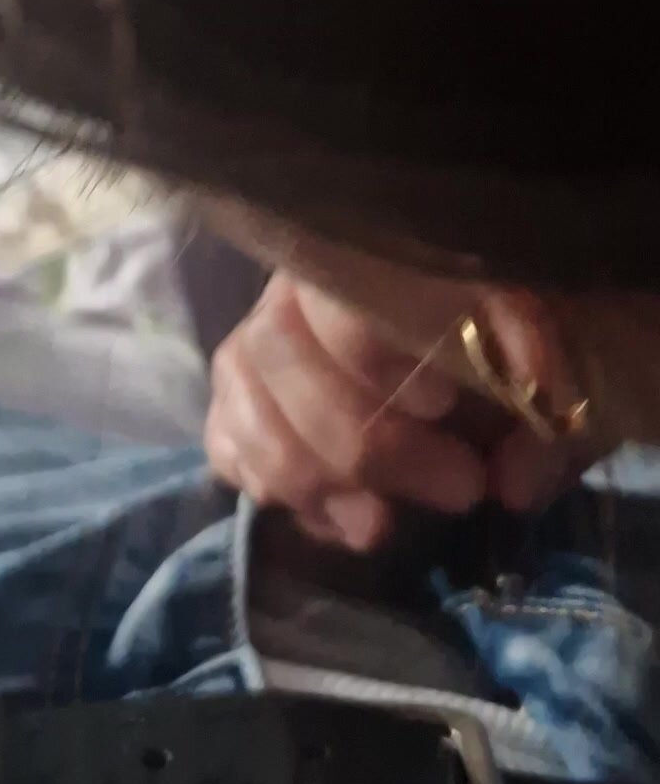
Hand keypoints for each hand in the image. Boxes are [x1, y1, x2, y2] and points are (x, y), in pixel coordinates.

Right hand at [205, 271, 576, 549]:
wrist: (475, 364)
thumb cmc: (517, 357)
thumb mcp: (560, 376)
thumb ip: (547, 422)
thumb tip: (511, 482)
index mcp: (372, 256)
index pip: (338, 291)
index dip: (378, 354)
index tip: (445, 408)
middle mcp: (297, 288)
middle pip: (281, 353)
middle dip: (365, 442)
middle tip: (459, 489)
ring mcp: (257, 342)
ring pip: (243, 398)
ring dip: (310, 478)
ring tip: (381, 527)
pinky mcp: (239, 397)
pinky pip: (224, 436)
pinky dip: (268, 485)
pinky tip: (335, 517)